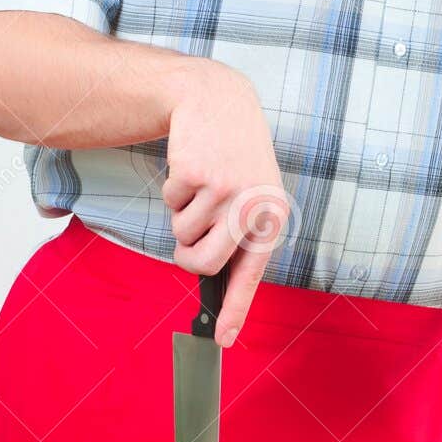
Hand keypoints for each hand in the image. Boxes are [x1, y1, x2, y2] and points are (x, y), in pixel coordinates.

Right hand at [163, 59, 291, 347]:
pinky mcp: (196, 173)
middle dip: (186, 258)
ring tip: (201, 185)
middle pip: (203, 263)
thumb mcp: (254, 190)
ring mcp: (225, 189)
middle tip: (186, 242)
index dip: (235, 310)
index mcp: (272, 214)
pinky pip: (170, 204)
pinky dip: (173, 190)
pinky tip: (191, 165)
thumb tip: (217, 279)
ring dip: (182, 215)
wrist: (219, 100)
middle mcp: (253, 205)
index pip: (251, 273)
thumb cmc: (235, 153)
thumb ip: (241, 232)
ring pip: (182, 234)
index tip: (223, 341)